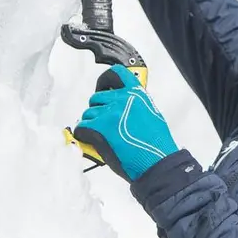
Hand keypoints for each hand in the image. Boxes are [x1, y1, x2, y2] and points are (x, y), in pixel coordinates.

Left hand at [72, 65, 179, 180]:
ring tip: (100, 136)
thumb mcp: (151, 115)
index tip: (103, 88)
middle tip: (103, 124)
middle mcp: (122, 99)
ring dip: (90, 124)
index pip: (115, 74)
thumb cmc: (156, 145)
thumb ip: (135, 106)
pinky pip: (80, 127)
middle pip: (96, 98)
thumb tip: (121, 107)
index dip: (105, 81)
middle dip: (97, 111)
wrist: (157, 164)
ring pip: (87, 114)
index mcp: (137, 94)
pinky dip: (82, 135)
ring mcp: (109, 113)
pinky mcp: (99, 128)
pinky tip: (90, 141)